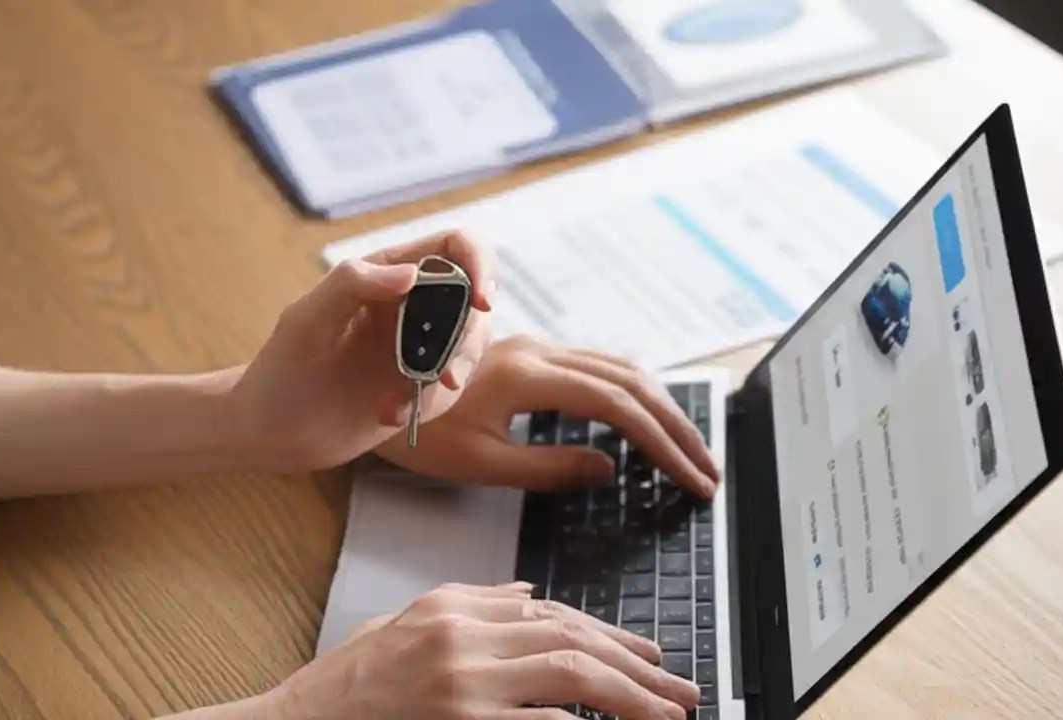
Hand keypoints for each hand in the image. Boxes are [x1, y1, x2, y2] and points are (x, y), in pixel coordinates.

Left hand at [231, 231, 494, 471]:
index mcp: (388, 273)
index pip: (455, 247)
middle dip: (466, 340)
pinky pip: (451, 389)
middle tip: (442, 377)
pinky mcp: (425, 387)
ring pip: (470, 348)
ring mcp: (422, 347)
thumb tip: (412, 273)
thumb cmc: (282, 368)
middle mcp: (413, 306)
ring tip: (397, 405)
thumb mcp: (307, 319)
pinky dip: (427, 403)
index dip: (480, 263)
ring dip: (445, 377)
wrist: (272, 432)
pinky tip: (389, 415)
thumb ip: (352, 285)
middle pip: (475, 303)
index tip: (482, 300)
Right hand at [263, 583, 698, 719]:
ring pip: (569, 674)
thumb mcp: (404, 626)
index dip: (608, 635)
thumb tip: (528, 594)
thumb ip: (471, 605)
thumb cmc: (345, 689)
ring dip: (629, 696)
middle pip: (571, 639)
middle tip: (679, 689)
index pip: (550, 613)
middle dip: (636, 665)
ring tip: (668, 714)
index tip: (649, 657)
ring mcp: (462, 681)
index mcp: (452, 606)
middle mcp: (461, 634)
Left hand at [375, 337, 718, 497]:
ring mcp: (533, 349)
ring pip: (619, 368)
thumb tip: (609, 469)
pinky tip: (645, 418)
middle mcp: (536, 351)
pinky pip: (596, 367)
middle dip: (677, 428)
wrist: (353, 390)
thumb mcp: (477, 463)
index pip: (618, 406)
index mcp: (525, 375)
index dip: (664, 443)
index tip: (692, 480)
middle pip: (632, 381)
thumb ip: (547, 467)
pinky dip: (632, 394)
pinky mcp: (527, 356)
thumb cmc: (407, 432)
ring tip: (690, 451)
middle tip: (709, 472)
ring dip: (661, 409)